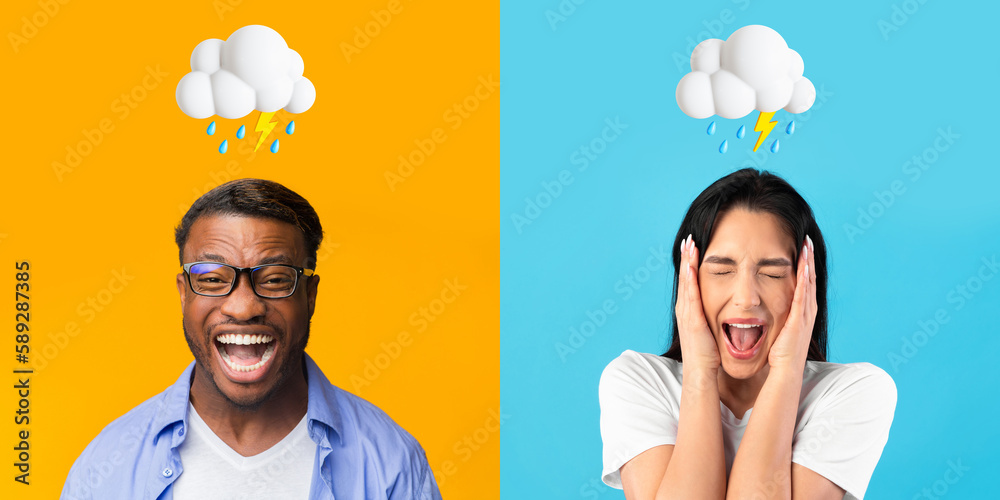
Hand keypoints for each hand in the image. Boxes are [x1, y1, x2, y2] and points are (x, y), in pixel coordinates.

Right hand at [676, 234, 719, 371]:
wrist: (701, 375)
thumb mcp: (710, 333)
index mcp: (691, 312)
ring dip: (687, 262)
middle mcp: (685, 310)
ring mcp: (686, 314)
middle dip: (686, 257)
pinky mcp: (691, 319)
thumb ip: (713, 321)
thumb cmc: (708, 357)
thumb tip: (723, 313)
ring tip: (689, 244)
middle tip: (689, 238)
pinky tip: (691, 265)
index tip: (694, 248)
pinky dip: (690, 278)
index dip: (691, 265)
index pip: (690, 283)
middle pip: (685, 278)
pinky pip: (690, 294)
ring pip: (686, 282)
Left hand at [768, 235, 816, 370]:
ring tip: (806, 245)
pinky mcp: (798, 322)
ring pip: (808, 284)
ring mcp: (804, 317)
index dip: (804, 265)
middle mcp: (807, 312)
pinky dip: (803, 281)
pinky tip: (803, 267)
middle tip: (806, 240)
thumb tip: (766, 308)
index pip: (804, 283)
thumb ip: (777, 317)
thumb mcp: (779, 330)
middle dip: (809, 259)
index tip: (801, 248)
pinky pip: (802, 297)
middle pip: (810, 279)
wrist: (784, 374)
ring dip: (808, 264)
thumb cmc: (779, 355)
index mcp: (802, 313)